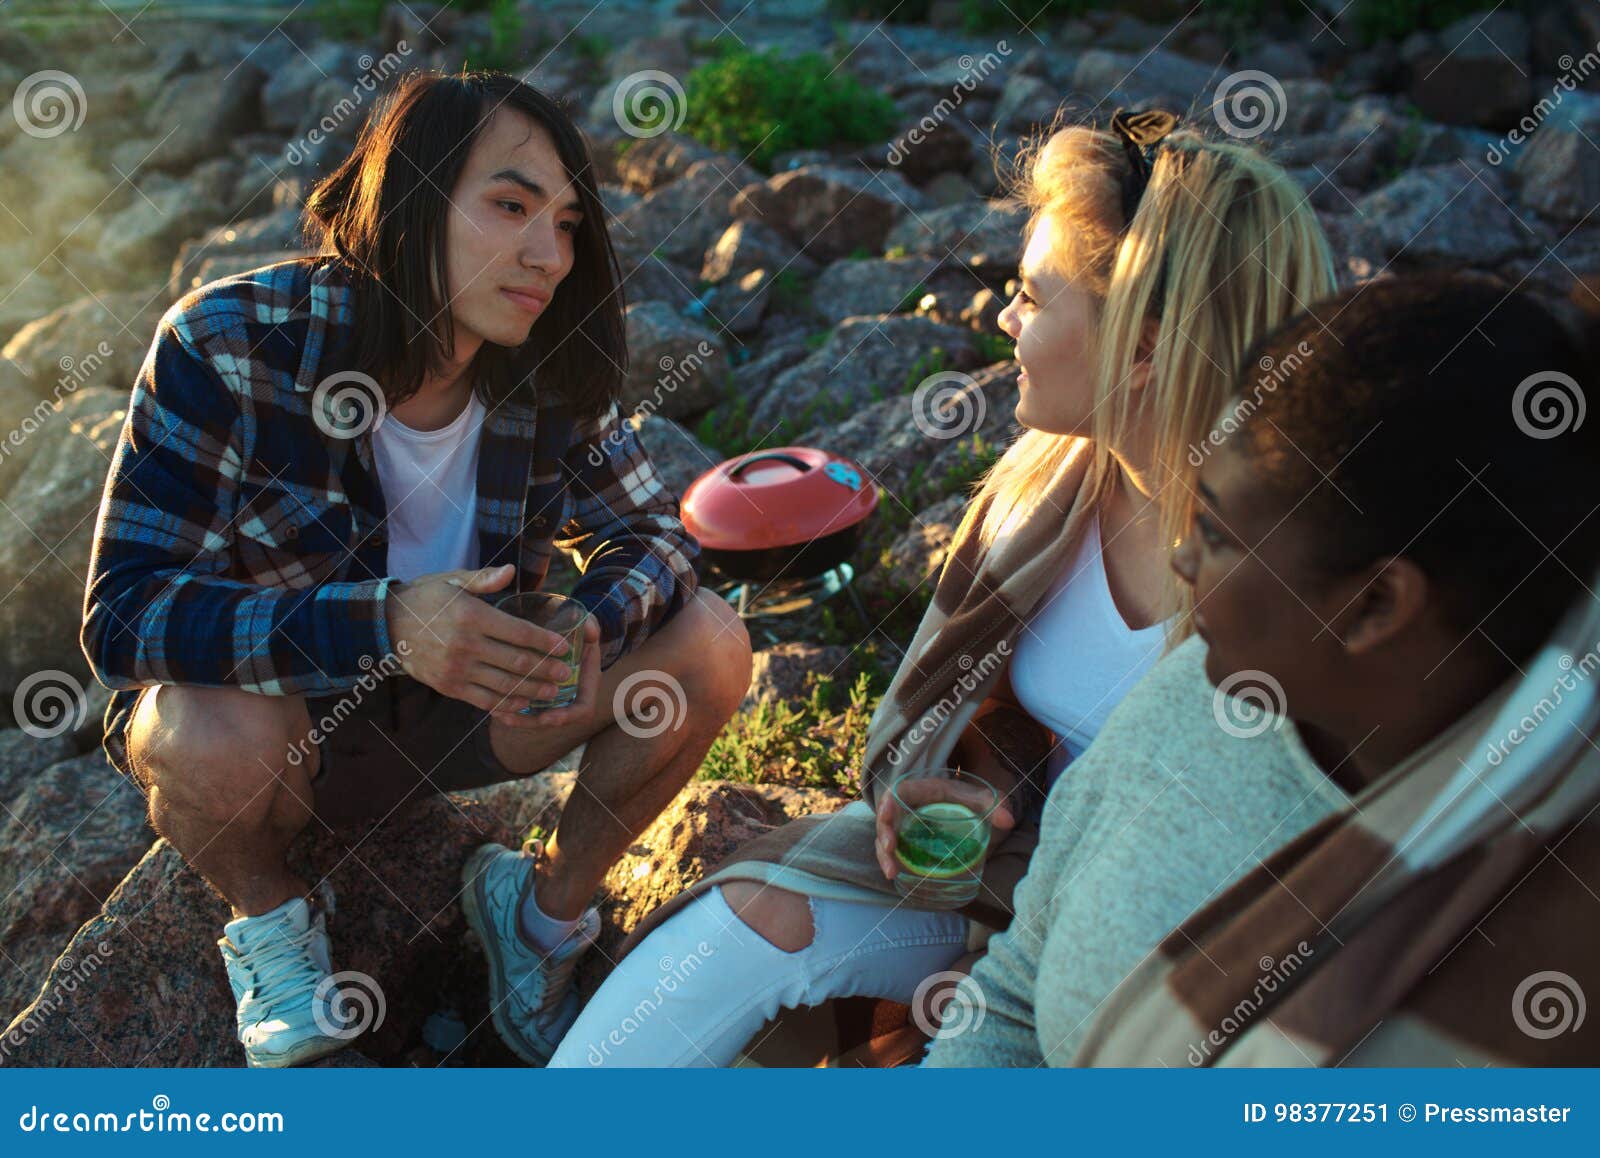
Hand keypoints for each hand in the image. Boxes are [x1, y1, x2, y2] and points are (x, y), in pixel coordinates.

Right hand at [385, 563, 583, 714]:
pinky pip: (484, 700)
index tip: (564, 647)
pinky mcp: (449, 687)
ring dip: (532, 691)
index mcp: (471, 616)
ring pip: (504, 685)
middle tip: (566, 674)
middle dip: (546, 669)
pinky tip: (523, 703)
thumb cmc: (425, 598)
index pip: (518, 631)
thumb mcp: (452, 579)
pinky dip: (506, 704)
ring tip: (553, 692)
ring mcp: (456, 669)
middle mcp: (465, 645)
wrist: (387, 625)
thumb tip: (511, 571)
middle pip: (516, 662)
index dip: (545, 641)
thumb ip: (484, 578)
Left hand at [489, 614, 600, 731]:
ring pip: (536, 717)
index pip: (582, 708)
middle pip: (553, 719)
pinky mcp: (540, 694)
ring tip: (496, 712)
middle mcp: (571, 694)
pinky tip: (493, 706)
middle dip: (530, 721)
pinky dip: (510, 708)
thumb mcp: (587, 625)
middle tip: (509, 718)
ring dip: (516, 718)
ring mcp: (555, 696)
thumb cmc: (579, 630)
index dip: (566, 715)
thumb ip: (590, 626)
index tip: (546, 716)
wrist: (571, 631)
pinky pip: (526, 708)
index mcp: (587, 682)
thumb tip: (591, 631)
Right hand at [874, 774, 1014, 881]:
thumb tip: (1008, 821)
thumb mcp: (984, 799)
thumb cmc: (973, 801)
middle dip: (884, 832)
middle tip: (890, 849)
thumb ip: (995, 805)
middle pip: (887, 815)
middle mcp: (910, 806)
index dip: (889, 801)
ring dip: (884, 853)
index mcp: (925, 790)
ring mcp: (906, 824)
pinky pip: (892, 849)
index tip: (886, 814)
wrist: (972, 811)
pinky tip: (894, 875)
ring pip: (886, 835)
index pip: (901, 790)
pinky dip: (890, 862)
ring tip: (891, 872)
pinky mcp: (906, 841)